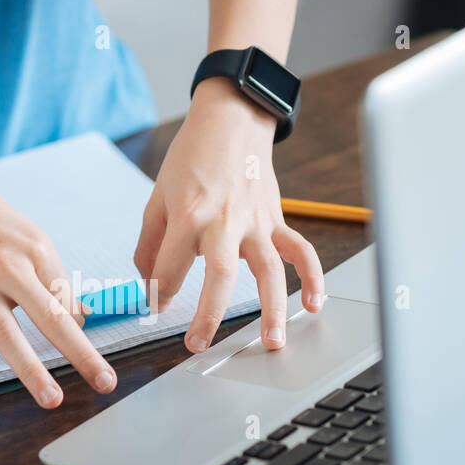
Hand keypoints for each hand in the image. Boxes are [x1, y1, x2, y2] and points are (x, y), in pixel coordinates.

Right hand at [0, 169, 116, 410]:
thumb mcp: (26, 234)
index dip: (79, 327)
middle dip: (82, 354)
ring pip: (7, 335)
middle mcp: (9, 268)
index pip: (67, 298)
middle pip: (52, 318)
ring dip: (32, 370)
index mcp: (36, 250)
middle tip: (105, 382)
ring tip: (52, 399)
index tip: (83, 347)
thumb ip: (51, 275)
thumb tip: (79, 313)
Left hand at [133, 78, 324, 352]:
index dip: (159, 291)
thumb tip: (149, 279)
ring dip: (273, 309)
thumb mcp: (157, 196)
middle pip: (219, 276)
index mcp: (188, 215)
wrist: (231, 119)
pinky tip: (316, 304)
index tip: (157, 306)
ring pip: (268, 270)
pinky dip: (313, 277)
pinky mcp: (276, 220)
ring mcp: (255, 223)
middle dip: (209, 315)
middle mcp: (224, 222)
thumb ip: (150, 242)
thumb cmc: (192, 157)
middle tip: (197, 345)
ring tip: (273, 342)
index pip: (170, 267)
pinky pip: (299, 250)